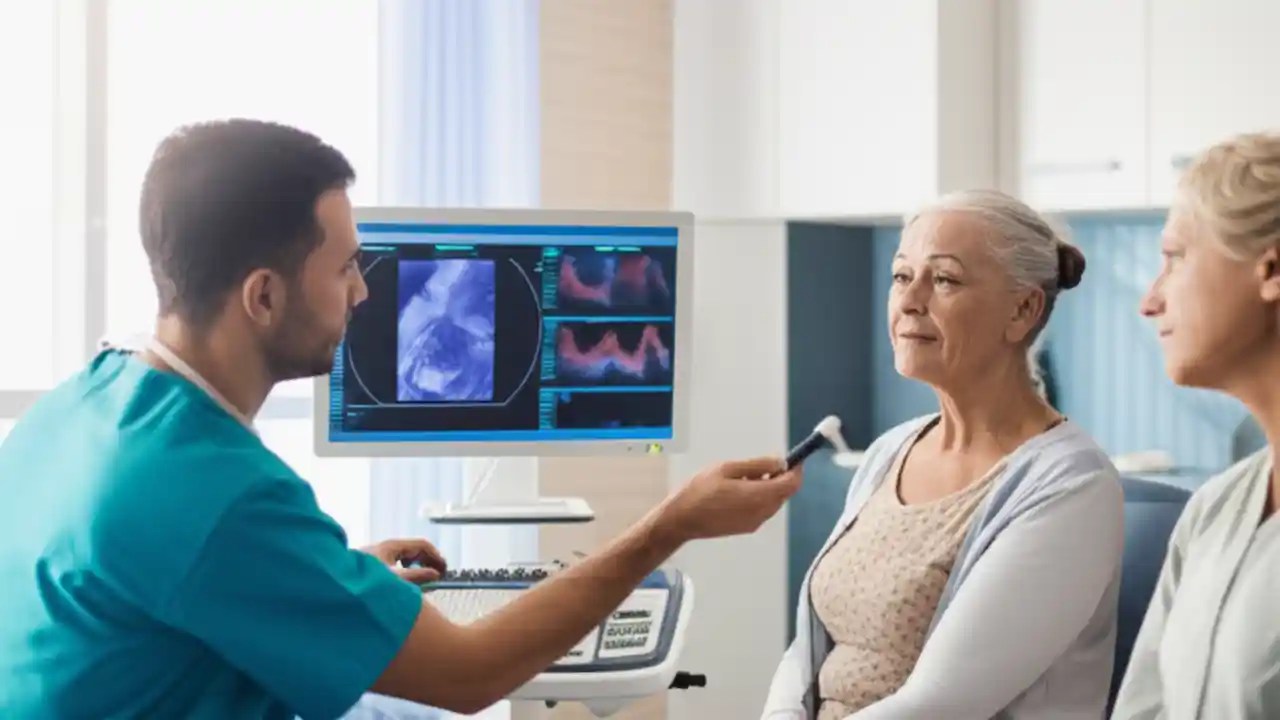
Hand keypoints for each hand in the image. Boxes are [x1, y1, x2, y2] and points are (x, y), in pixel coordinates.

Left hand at [362, 538, 448, 583]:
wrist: (336, 591)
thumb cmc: (364, 584)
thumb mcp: (397, 580)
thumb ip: (418, 576)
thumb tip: (435, 574)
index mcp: (390, 547)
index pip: (421, 545)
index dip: (436, 556)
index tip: (444, 570)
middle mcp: (383, 550)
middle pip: (412, 551)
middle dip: (427, 563)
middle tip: (436, 578)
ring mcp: (376, 559)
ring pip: (403, 560)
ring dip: (416, 570)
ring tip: (422, 585)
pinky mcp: (369, 570)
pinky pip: (394, 568)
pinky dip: (404, 576)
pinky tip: (404, 590)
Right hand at [655, 456, 801, 544]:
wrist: (681, 519)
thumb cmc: (699, 490)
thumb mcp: (727, 468)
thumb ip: (757, 465)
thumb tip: (780, 463)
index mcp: (758, 496)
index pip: (791, 484)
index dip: (796, 470)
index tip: (793, 459)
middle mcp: (762, 512)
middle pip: (784, 494)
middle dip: (782, 478)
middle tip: (764, 465)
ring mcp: (755, 523)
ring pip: (774, 502)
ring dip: (770, 488)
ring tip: (745, 477)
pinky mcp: (747, 528)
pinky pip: (763, 510)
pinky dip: (761, 498)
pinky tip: (740, 491)